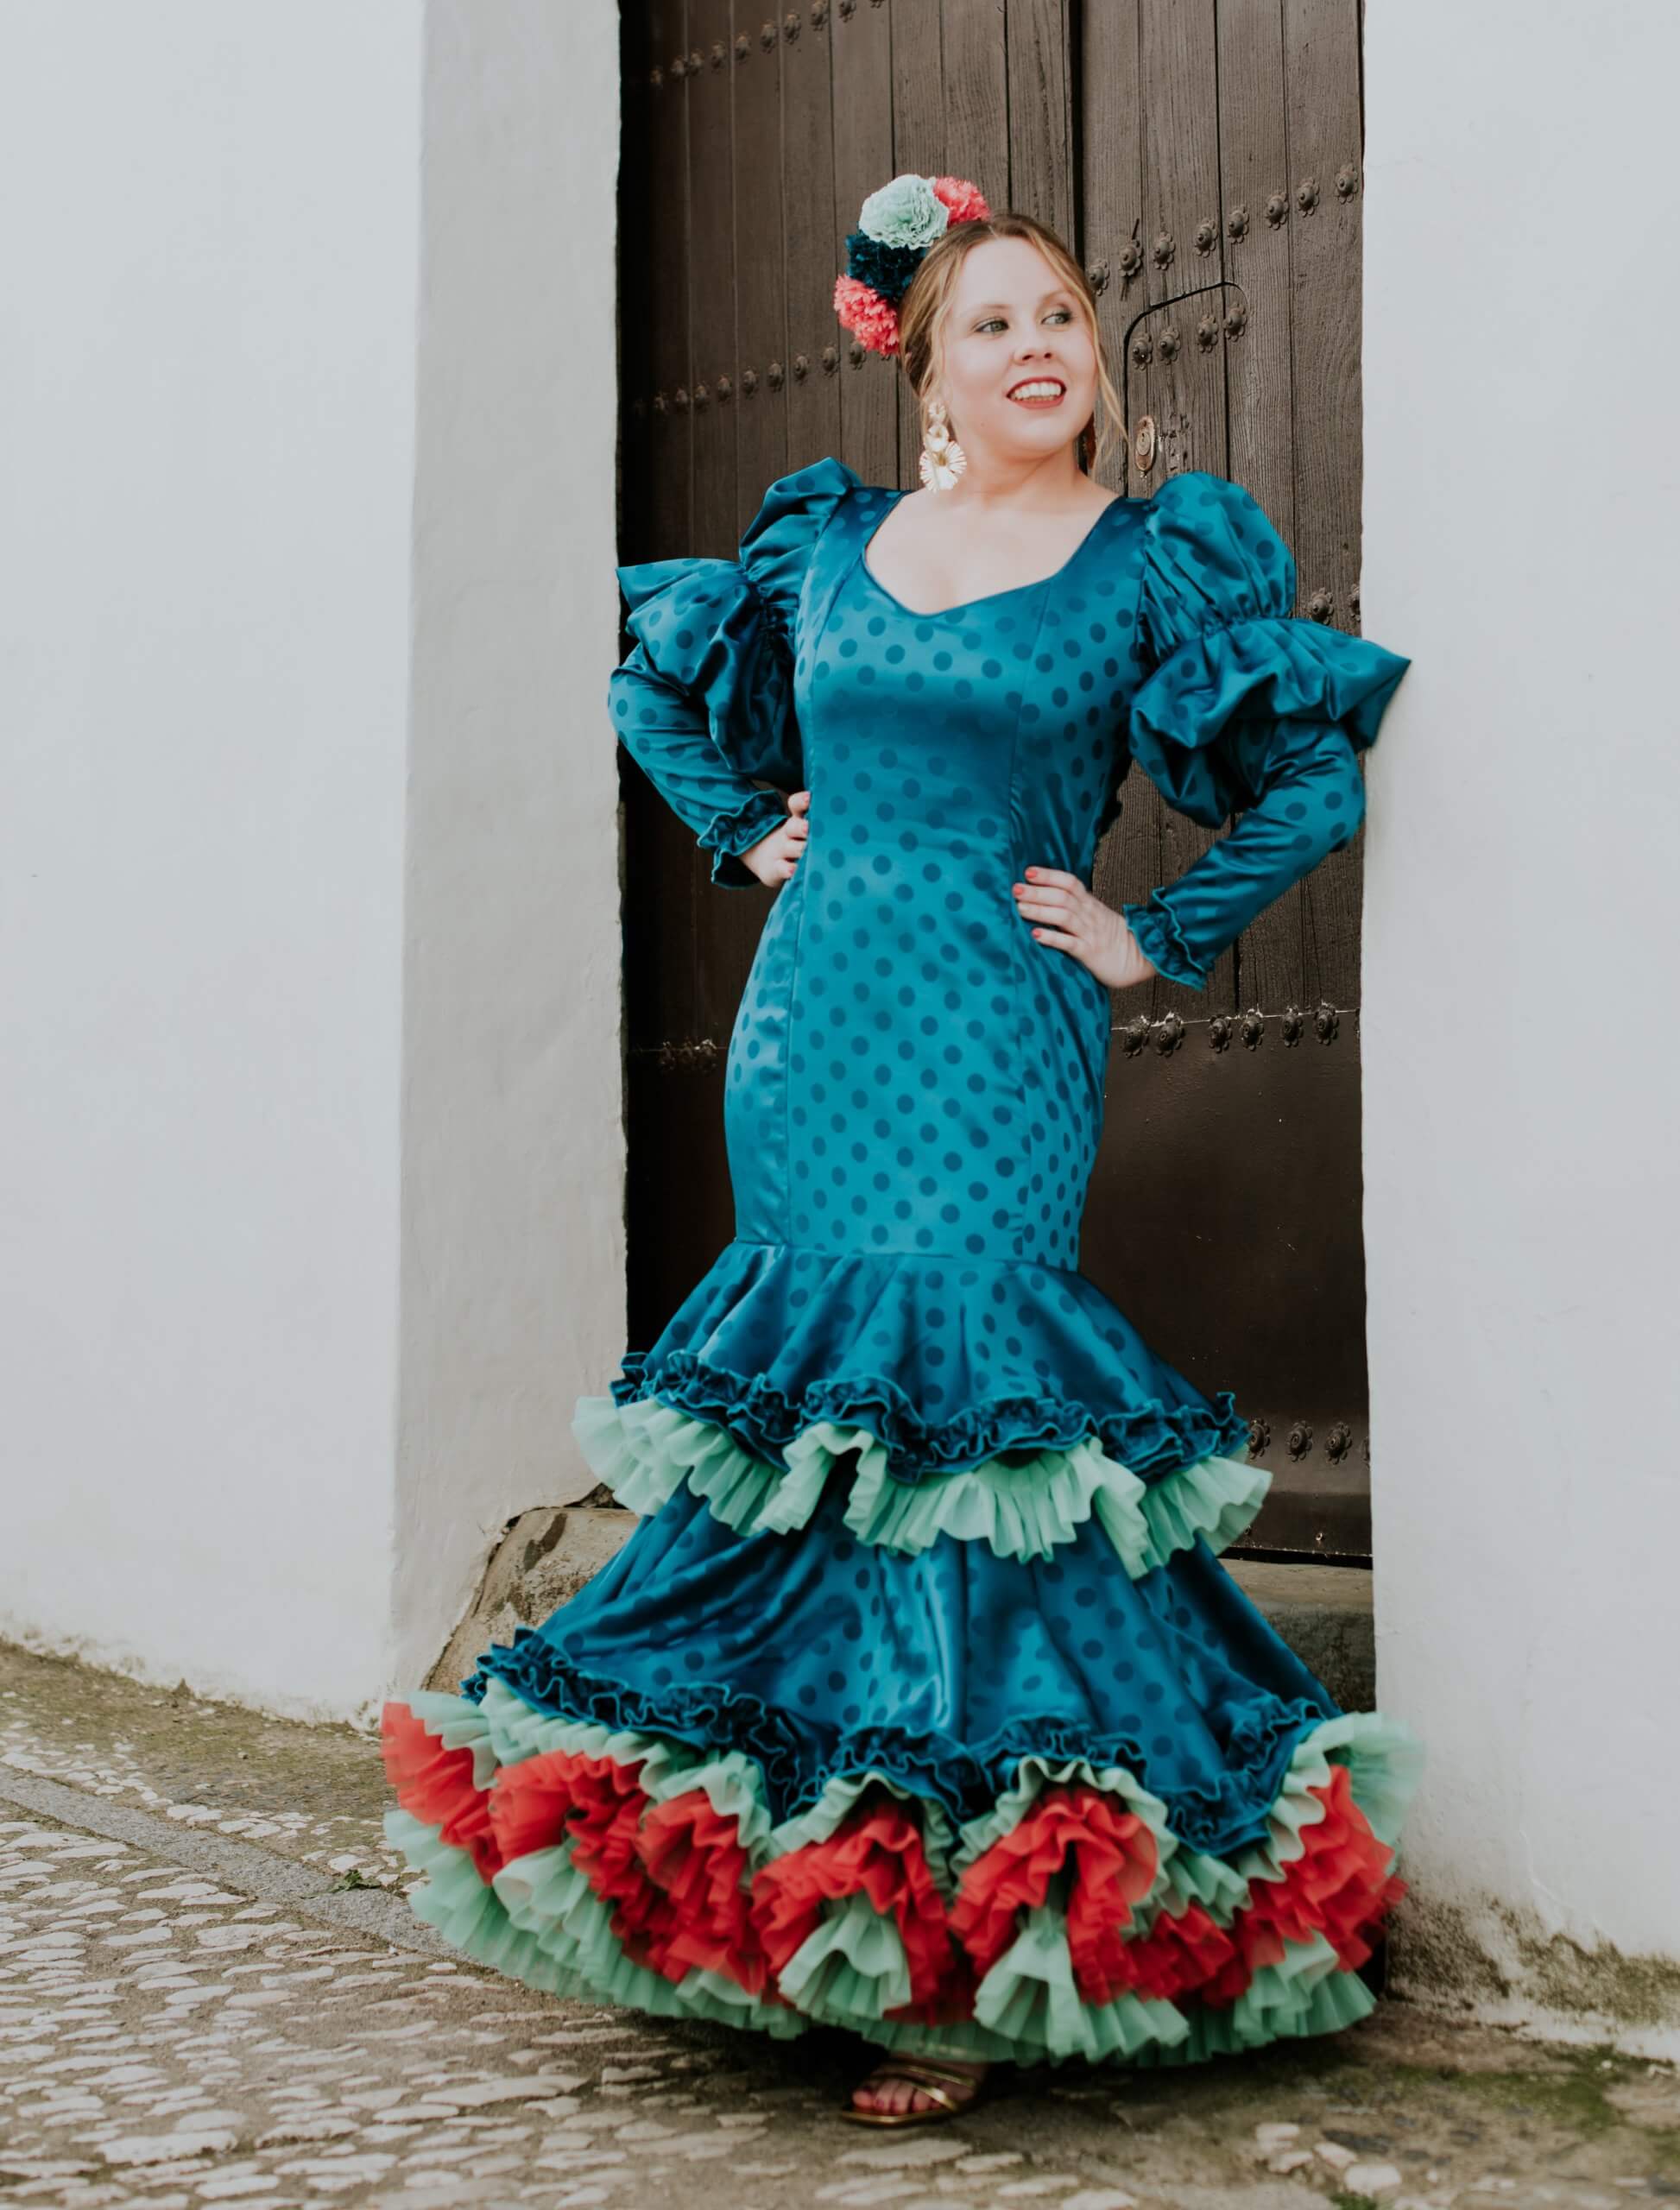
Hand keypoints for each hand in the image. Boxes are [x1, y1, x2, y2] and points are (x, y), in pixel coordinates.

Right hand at [740, 790, 810, 885]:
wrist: (764, 858)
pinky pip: (781, 869)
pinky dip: (786, 870)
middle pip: (794, 826)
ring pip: (791, 847)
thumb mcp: (799, 831)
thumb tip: (840, 813)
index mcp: (796, 821)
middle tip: (810, 827)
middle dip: (802, 826)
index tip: (810, 798)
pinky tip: (792, 869)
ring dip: (798, 847)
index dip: (801, 801)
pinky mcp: (775, 870)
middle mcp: (789, 835)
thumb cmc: (793, 842)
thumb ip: (809, 822)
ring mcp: (782, 852)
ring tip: (806, 846)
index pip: (796, 806)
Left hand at [1012, 864, 1157, 988]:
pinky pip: (1070, 943)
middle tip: (1016, 889)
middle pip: (1063, 897)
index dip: (1049, 875)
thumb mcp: (1096, 916)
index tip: (1028, 872)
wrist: (1141, 957)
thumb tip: (1048, 897)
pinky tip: (1035, 934)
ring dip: (1040, 910)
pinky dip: (1052, 937)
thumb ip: (1076, 907)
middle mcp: (1090, 915)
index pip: (1070, 882)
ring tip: (1020, 908)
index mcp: (1091, 904)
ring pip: (1064, 916)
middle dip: (1038, 891)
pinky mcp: (1090, 952)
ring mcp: (1090, 933)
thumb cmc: (1112, 938)